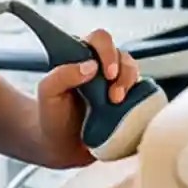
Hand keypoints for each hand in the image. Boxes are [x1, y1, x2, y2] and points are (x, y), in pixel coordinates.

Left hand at [34, 28, 140, 168]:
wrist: (60, 148)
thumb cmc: (51, 116)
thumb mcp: (47, 94)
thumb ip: (62, 75)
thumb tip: (90, 66)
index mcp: (81, 56)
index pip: (100, 40)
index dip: (107, 52)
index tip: (107, 73)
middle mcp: (100, 66)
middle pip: (121, 54)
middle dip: (122, 72)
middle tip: (114, 96)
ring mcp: (114, 83)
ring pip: (132, 70)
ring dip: (130, 84)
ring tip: (117, 103)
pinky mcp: (126, 100)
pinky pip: (140, 92)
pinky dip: (139, 98)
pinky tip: (128, 109)